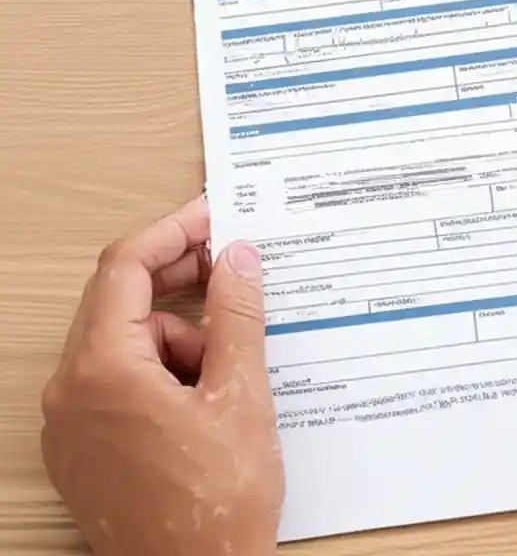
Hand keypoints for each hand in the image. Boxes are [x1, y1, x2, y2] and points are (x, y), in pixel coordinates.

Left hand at [41, 197, 282, 555]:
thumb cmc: (216, 504)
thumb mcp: (241, 396)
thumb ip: (237, 316)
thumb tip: (238, 259)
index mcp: (101, 370)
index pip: (126, 269)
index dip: (173, 234)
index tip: (213, 218)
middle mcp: (70, 392)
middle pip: (121, 305)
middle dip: (182, 288)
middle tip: (234, 274)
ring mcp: (71, 424)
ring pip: (125, 348)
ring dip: (180, 343)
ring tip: (232, 378)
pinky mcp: (84, 450)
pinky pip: (118, 386)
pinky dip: (163, 376)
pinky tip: (210, 400)